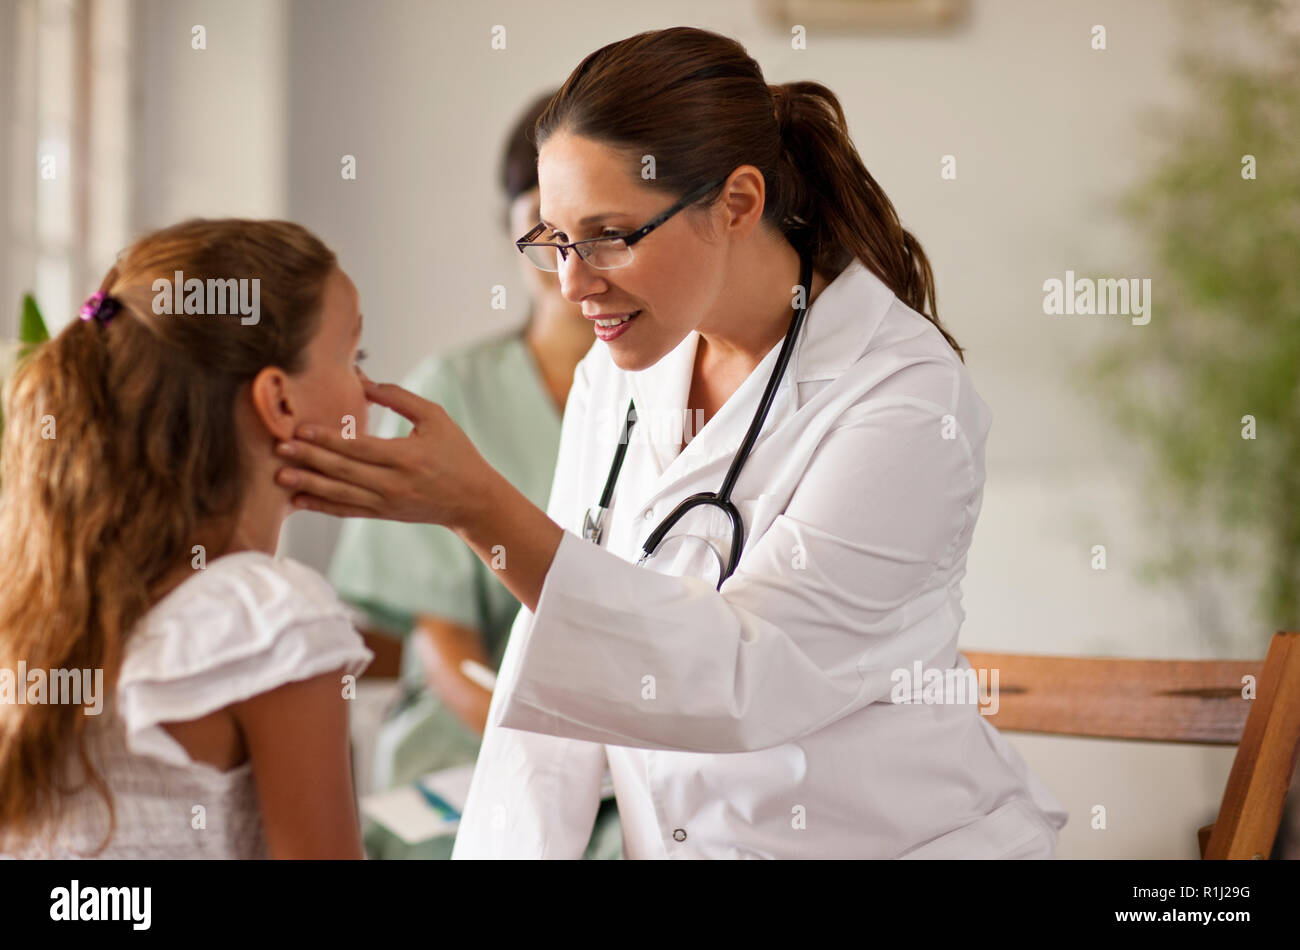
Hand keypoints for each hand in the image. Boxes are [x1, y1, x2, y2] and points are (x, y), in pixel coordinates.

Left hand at [274, 375, 493, 528]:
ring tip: (280, 475)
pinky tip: (299, 500)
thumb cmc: (456, 453)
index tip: (301, 429)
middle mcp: (394, 483)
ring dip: (308, 484)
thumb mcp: (435, 418)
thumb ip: (398, 398)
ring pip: (340, 494)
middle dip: (309, 459)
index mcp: (406, 457)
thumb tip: (362, 380)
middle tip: (279, 448)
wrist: (473, 500)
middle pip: (343, 471)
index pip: (359, 448)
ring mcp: (387, 502)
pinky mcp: (384, 514)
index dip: (328, 440)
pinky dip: (321, 506)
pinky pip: (347, 511)